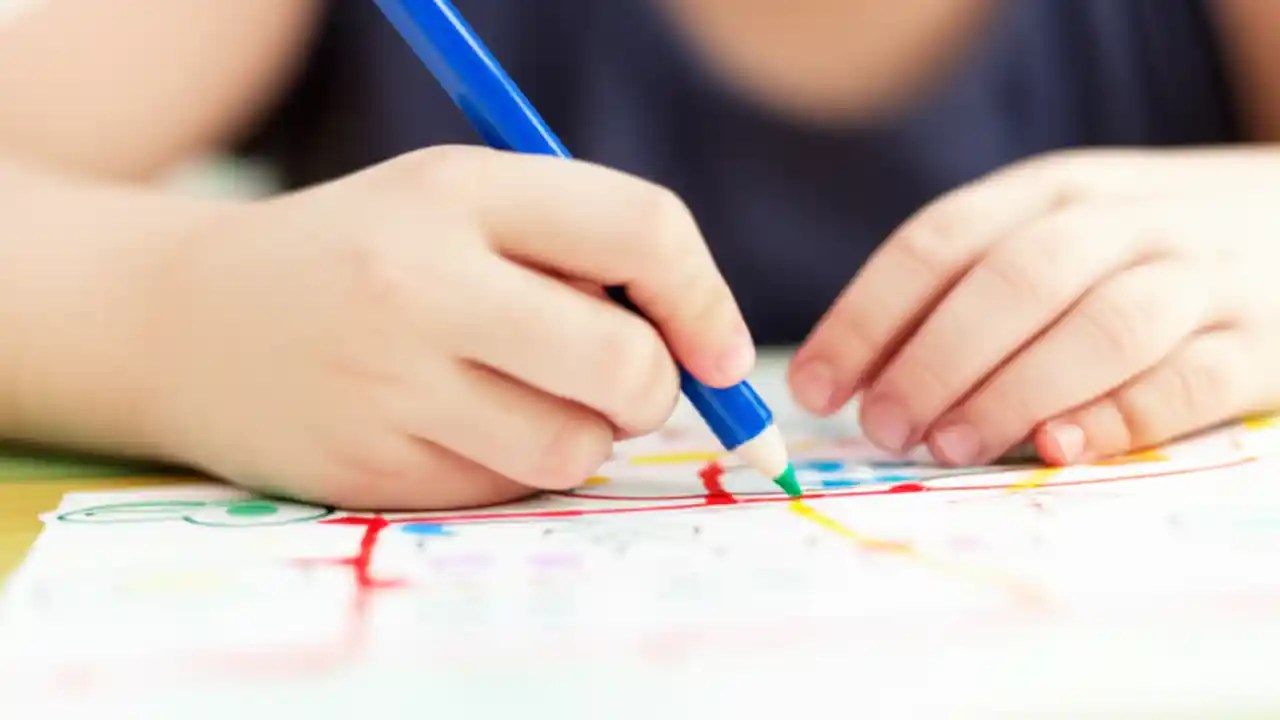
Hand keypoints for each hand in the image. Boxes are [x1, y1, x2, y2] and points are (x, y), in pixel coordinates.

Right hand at [143, 147, 752, 508]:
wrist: (190, 318)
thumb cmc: (362, 253)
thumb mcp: (457, 202)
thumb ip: (577, 247)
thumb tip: (704, 346)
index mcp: (460, 191)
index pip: (642, 228)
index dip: (704, 297)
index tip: (718, 349)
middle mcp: (422, 284)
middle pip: (626, 363)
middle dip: (655, 387)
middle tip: (626, 382)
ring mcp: (390, 385)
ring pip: (575, 448)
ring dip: (583, 435)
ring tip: (524, 394)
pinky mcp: (370, 468)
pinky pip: (507, 490)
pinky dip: (514, 466)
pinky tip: (457, 424)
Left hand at [789, 149, 1279, 465]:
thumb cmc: (1137, 253)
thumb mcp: (1054, 239)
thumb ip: (967, 294)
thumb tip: (860, 377)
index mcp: (1052, 190)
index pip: (940, 241)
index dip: (868, 315)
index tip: (816, 386)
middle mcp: (1124, 221)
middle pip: (1015, 280)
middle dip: (934, 357)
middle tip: (882, 427)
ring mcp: (1200, 277)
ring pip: (1102, 326)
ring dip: (1012, 388)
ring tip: (948, 446)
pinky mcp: (1260, 343)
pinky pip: (1187, 381)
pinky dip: (1118, 416)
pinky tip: (1056, 447)